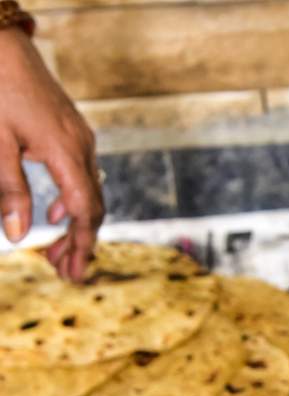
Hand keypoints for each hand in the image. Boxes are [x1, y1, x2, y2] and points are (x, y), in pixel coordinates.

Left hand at [0, 28, 103, 280]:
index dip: (81, 247)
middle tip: (64, 273)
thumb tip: (17, 236)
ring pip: (88, 193)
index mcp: (66, 152)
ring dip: (75, 225)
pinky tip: (56, 213)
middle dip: (80, 244)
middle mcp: (81, 146)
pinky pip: (82, 174)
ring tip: (57, 250)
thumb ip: (10, 190)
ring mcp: (79, 136)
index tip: (74, 275)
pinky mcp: (71, 129)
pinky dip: (72, 201)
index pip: (84, 212)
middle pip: (92, 208)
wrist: (2, 41)